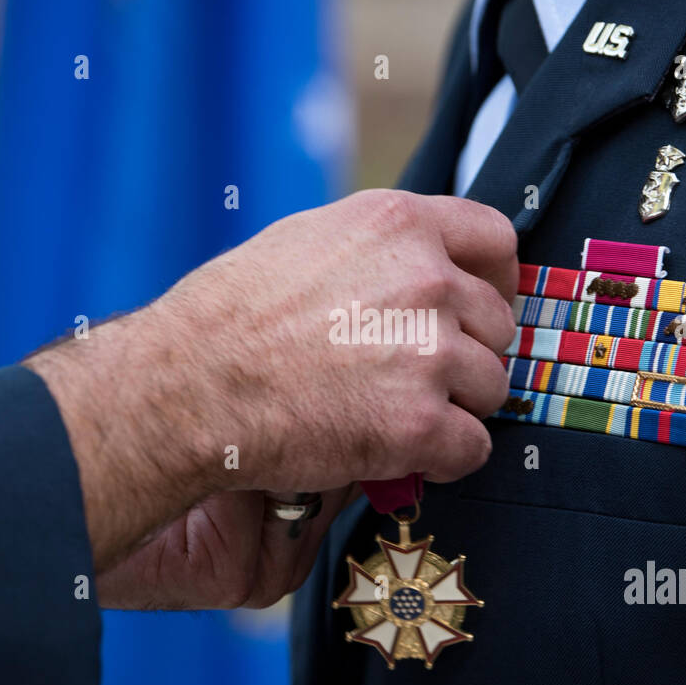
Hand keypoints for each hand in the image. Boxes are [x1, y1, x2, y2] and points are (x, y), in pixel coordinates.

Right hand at [25, 189, 517, 585]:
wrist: (188, 387)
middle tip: (416, 378)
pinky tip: (397, 453)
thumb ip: (380, 249)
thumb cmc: (230, 318)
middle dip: (466, 356)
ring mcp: (428, 353)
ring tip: (393, 414)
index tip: (481, 307)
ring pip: (491, 389)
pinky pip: (472, 448)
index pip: (496, 241)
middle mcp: (426, 280)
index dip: (495, 282)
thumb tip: (426, 269)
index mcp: (399, 224)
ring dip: (454, 408)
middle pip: (497, 326)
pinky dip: (442, 460)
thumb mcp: (309, 242)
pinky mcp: (419, 423)